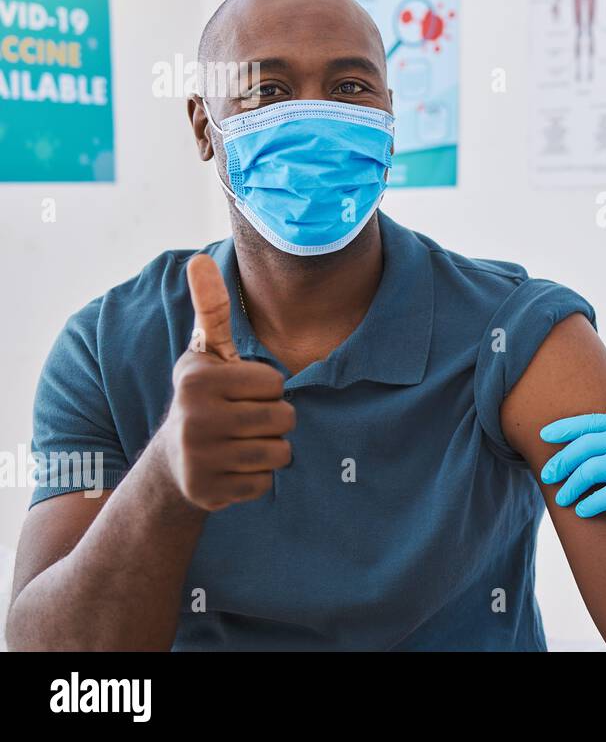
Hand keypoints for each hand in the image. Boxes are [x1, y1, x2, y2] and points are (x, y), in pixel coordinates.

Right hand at [157, 255, 294, 510]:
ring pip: (280, 453)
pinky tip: (234, 468)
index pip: (277, 383)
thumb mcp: (206, 353)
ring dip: (270, 450)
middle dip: (275, 420)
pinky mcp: (209, 493)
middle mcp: (194, 419)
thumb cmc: (205, 397)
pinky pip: (266, 484)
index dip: (269, 388)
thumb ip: (211, 308)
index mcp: (198, 380)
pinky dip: (258, 478)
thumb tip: (199, 260)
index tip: (243, 392)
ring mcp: (200, 460)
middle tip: (245, 420)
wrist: (173, 461)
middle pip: (284, 418)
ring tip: (242, 442)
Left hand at [539, 414, 605, 523]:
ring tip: (563, 499)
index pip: (590, 423)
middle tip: (548, 473)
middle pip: (580, 449)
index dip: (565, 428)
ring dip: (570, 487)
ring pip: (585, 474)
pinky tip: (583, 512)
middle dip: (560, 461)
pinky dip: (588, 506)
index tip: (547, 433)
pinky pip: (600, 498)